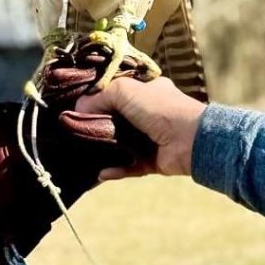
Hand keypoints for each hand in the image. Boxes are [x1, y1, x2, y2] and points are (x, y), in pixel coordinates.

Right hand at [74, 76, 205, 180]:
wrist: (191, 140)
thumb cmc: (160, 109)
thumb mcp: (125, 90)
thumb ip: (99, 96)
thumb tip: (78, 109)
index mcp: (146, 90)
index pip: (116, 91)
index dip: (96, 96)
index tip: (75, 105)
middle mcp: (148, 113)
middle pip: (114, 117)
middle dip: (95, 123)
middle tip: (73, 130)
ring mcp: (150, 138)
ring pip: (119, 143)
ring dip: (103, 148)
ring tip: (82, 151)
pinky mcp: (152, 160)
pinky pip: (129, 166)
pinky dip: (115, 170)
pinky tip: (101, 173)